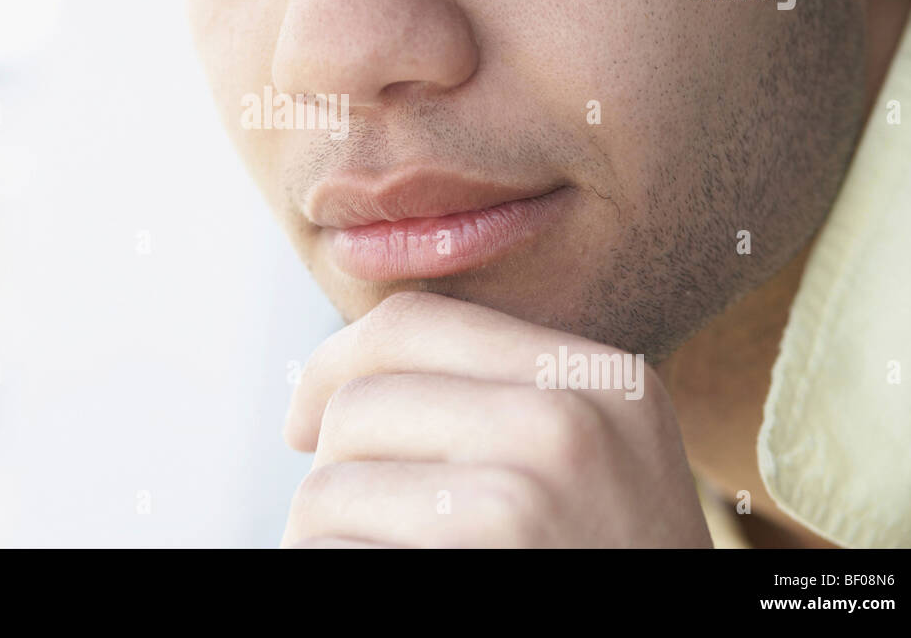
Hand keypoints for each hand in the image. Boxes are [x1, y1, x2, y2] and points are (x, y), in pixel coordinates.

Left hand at [280, 291, 711, 547]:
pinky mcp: (478, 556)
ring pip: (330, 488)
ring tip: (388, 564)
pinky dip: (332, 568)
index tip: (302, 420)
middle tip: (364, 530)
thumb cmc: (608, 570)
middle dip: (334, 470)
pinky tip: (391, 588)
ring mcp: (526, 494)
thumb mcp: (597, 469)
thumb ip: (502, 403)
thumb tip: (340, 386)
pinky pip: (331, 551)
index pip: (415, 322)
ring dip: (326, 538)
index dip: (335, 364)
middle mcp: (571, 422)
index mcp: (602, 381)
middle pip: (361, 403)